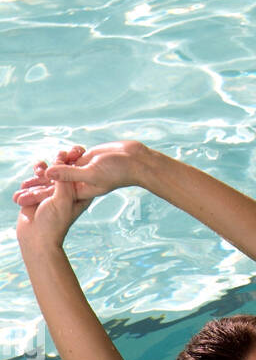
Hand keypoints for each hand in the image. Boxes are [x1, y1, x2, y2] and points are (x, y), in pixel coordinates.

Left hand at [13, 139, 144, 211]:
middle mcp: (80, 185)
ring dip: (43, 175)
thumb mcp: (90, 174)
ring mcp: (82, 173)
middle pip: (53, 187)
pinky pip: (67, 162)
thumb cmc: (117, 170)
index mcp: (80, 192)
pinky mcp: (85, 162)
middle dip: (35, 189)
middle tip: (17, 193)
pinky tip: (45, 163)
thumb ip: (69, 174)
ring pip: (58, 174)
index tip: (21, 199)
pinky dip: (57, 161)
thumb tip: (48, 174)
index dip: (37, 196)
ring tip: (27, 176)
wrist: (134, 161)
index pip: (54, 195)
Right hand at [13, 146, 93, 250]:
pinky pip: (39, 177)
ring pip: (52, 173)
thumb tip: (61, 159)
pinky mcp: (40, 193)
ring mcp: (54, 192)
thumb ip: (63, 179)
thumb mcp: (63, 199)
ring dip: (48, 166)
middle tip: (64, 150)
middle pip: (68, 171)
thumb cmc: (54, 222)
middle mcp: (68, 192)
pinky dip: (37, 172)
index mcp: (80, 196)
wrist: (37, 238)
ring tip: (44, 163)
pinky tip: (36, 167)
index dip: (81, 161)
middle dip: (64, 160)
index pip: (83, 174)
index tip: (79, 150)